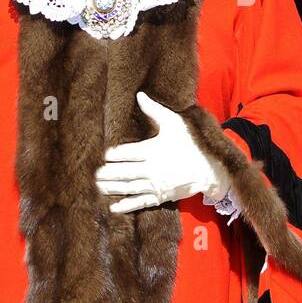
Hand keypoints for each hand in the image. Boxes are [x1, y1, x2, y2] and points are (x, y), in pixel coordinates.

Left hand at [96, 92, 229, 214]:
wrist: (210, 169)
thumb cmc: (191, 143)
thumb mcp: (174, 123)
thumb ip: (154, 110)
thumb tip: (139, 95)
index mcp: (152, 150)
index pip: (126, 153)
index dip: (112, 155)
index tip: (102, 155)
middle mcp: (151, 169)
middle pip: (123, 172)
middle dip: (106, 173)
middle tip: (91, 174)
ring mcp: (155, 185)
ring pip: (128, 187)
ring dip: (111, 188)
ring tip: (96, 186)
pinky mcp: (160, 196)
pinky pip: (140, 202)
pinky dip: (126, 206)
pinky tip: (113, 207)